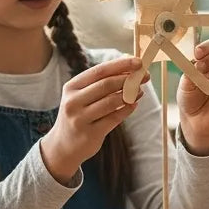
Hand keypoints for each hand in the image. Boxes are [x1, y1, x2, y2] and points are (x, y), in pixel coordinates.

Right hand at [41, 56, 145, 183]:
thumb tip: (128, 67)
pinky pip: (114, 118)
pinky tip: (134, 105)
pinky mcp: (90, 134)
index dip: (120, 65)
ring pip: (111, 102)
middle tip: (144, 77)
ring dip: (130, 94)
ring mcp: (80, 119)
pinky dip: (127, 110)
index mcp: (71, 87)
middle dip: (128, 79)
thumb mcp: (81, 96)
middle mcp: (73, 102)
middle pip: (106, 85)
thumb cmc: (78, 115)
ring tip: (140, 91)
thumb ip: (100, 83)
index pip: (99, 71)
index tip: (138, 61)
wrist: (63, 146)